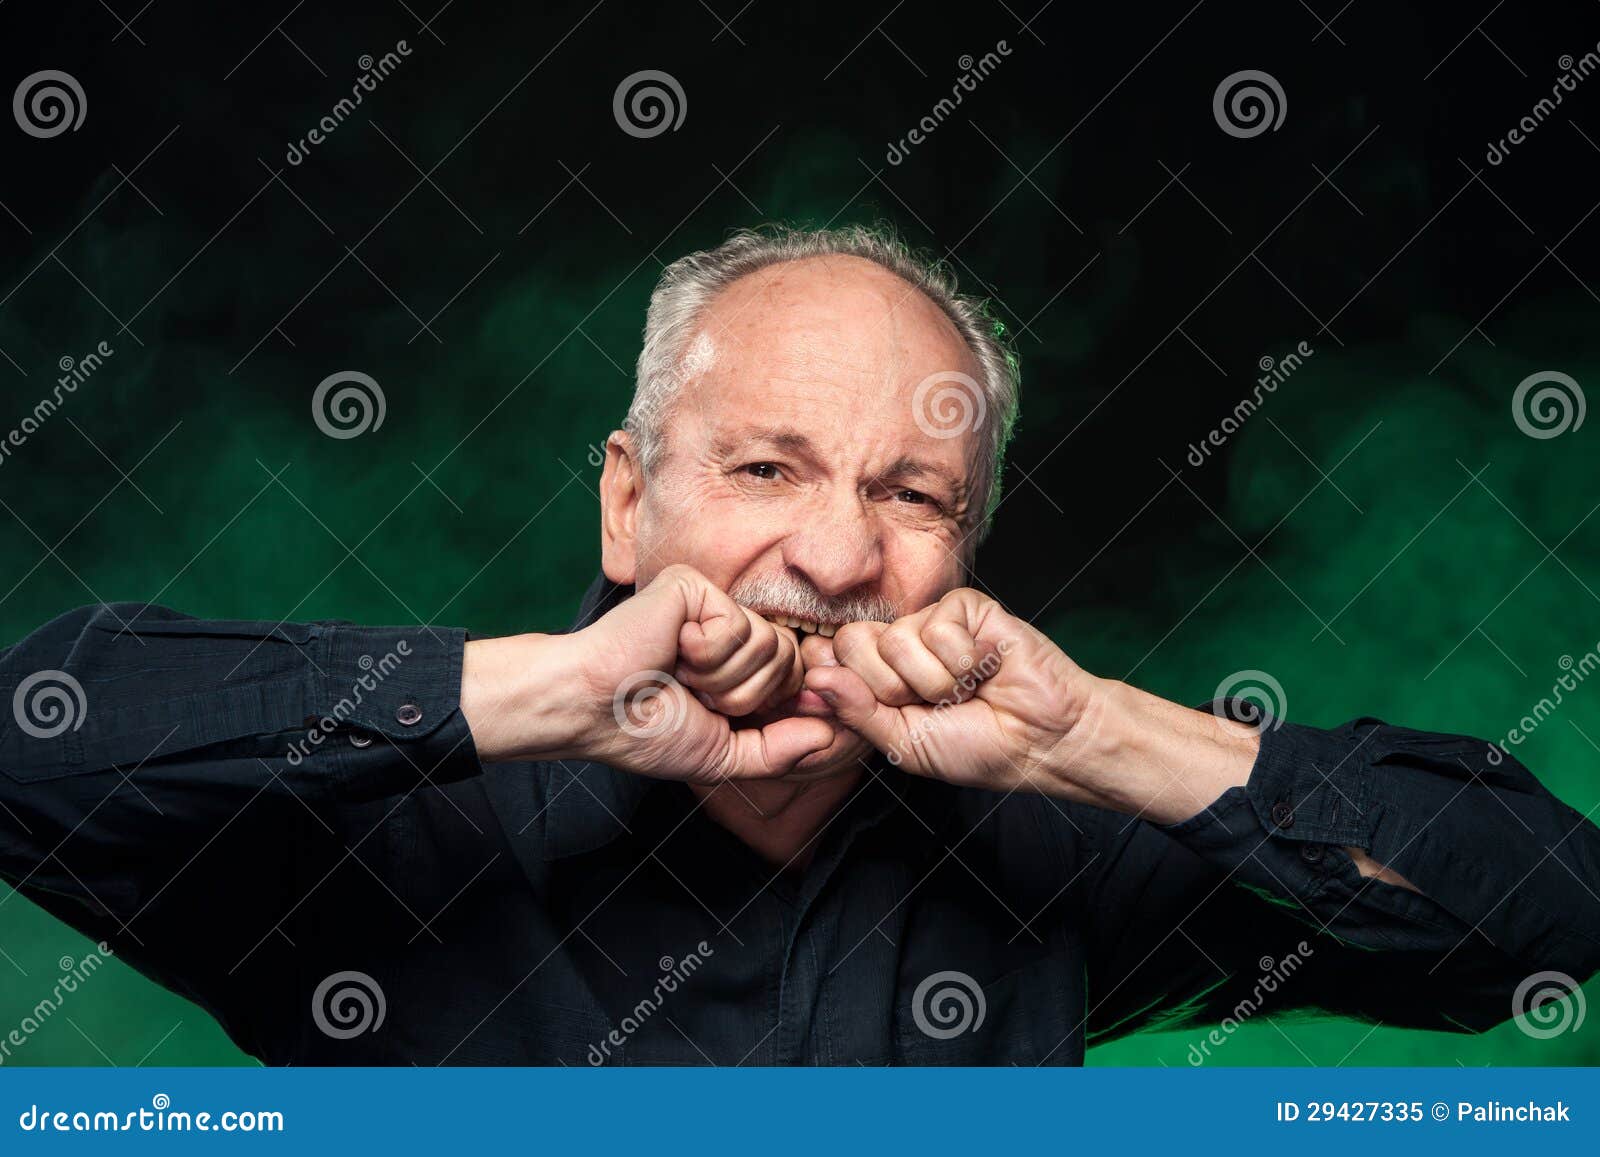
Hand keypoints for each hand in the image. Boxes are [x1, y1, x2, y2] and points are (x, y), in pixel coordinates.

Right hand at [462, 564, 830, 782]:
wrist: (590, 708)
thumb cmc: (643, 733)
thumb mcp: (723, 756)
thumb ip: (779, 749)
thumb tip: (829, 735)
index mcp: (737, 665)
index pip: (795, 677)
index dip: (775, 704)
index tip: (729, 715)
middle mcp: (730, 629)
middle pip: (789, 661)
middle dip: (743, 696)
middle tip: (693, 694)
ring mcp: (713, 604)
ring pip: (769, 645)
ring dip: (720, 679)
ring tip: (677, 674)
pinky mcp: (695, 585)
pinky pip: (739, 626)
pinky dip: (705, 655)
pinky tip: (671, 650)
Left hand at [802, 587, 1092, 792]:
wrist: (1043, 740)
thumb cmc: (978, 748)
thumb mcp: (904, 743)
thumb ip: (857, 711)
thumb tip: (814, 679)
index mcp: (879, 677)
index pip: (830, 657)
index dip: (841, 679)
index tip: (877, 705)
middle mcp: (900, 644)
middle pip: (852, 642)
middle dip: (892, 688)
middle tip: (932, 704)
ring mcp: (931, 623)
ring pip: (896, 639)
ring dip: (936, 681)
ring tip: (966, 690)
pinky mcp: (965, 607)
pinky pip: (938, 625)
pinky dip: (963, 660)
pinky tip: (986, 667)